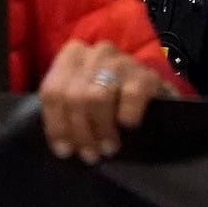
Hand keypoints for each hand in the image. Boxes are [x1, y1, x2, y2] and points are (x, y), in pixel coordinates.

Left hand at [37, 39, 173, 163]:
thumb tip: (62, 145)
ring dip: (101, 130)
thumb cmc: (110, 104)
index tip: (65, 150)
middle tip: (90, 155)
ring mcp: (122, 61)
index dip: (56, 125)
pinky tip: (128, 129)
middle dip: (80, 133)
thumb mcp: (81, 102)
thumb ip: (66, 112)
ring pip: (97, 97)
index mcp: (73, 55)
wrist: (155, 99)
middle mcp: (96, 52)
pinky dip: (126, 118)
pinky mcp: (146, 75)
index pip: (52, 91)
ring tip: (108, 148)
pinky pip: (129, 98)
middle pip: (74, 97)